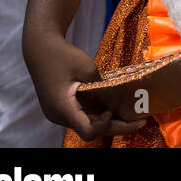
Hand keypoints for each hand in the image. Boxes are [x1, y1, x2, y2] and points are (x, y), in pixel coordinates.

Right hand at [23, 30, 145, 140]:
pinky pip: (82, 116)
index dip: (106, 127)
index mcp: (62, 108)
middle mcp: (58, 116)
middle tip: (140, 122)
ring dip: (107, 122)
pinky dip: (98, 114)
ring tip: (131, 115)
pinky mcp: (61, 108)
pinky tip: (114, 107)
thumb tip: (116, 99)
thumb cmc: (62, 55)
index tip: (113, 112)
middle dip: (115, 127)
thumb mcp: (86, 68)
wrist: (40, 48)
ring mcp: (58, 113)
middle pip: (90, 130)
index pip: (88, 131)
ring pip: (87, 124)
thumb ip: (101, 86)